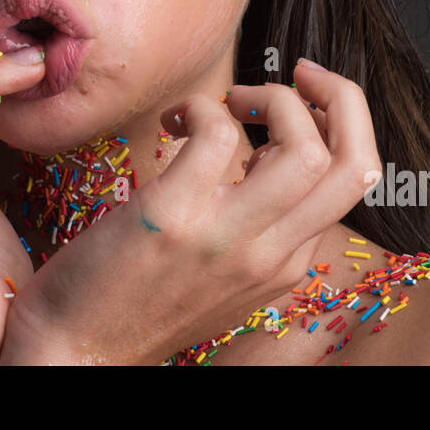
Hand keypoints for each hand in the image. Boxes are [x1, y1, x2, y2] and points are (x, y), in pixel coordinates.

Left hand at [0, 60, 380, 363]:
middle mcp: (269, 255)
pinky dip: (199, 106)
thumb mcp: (220, 276)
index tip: (303, 101)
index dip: (336, 125)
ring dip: (274, 99)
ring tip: (231, 101)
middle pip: (356, 163)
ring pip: (306, 147)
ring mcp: (226, 238)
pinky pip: (218, 132)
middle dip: (341, 98)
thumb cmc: (133, 304)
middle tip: (298, 77)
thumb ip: (254, 227)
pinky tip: (175, 120)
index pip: (354, 181)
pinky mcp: (173, 216)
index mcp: (285, 266)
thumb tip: (262, 157)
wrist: (73, 352)